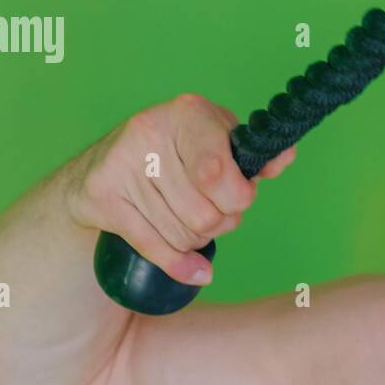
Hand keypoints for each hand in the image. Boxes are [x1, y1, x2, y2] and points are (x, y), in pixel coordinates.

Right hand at [65, 92, 295, 284]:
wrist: (99, 166)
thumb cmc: (173, 154)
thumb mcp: (216, 142)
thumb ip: (252, 156)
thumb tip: (285, 157)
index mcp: (189, 113)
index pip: (220, 173)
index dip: (238, 199)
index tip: (238, 198)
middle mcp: (151, 131)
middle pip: (206, 214)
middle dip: (218, 224)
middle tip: (211, 213)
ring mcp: (122, 163)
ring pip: (182, 234)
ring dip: (195, 240)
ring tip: (188, 221)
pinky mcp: (102, 195)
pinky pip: (153, 246)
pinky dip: (179, 265)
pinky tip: (194, 270)